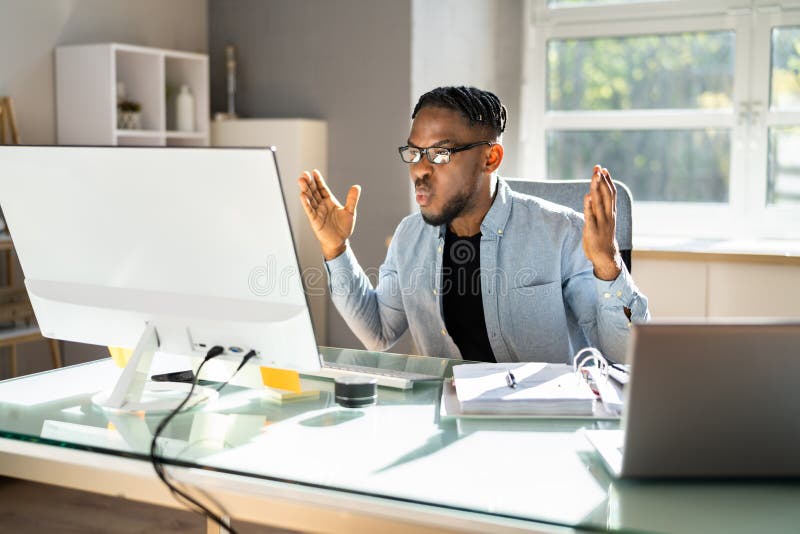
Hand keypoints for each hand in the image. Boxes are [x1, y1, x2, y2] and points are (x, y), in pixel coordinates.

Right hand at [298, 169, 360, 259]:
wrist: (339, 242)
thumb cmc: (344, 227)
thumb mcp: (350, 211)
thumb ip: (352, 199)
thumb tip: (357, 186)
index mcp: (329, 201)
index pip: (322, 188)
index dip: (318, 180)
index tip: (314, 171)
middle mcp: (321, 205)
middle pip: (314, 192)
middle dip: (309, 183)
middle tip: (304, 174)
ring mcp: (317, 212)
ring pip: (310, 199)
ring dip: (305, 190)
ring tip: (301, 181)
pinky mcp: (315, 221)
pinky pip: (310, 211)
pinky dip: (306, 203)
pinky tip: (302, 195)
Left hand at [583, 164, 621, 280]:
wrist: (605, 257)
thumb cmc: (602, 238)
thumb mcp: (603, 221)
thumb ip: (600, 209)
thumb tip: (593, 195)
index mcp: (611, 213)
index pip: (611, 193)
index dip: (607, 181)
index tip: (603, 169)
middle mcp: (608, 216)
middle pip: (606, 195)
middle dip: (601, 180)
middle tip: (597, 168)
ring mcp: (601, 223)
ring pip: (599, 202)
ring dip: (596, 188)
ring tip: (594, 176)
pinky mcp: (593, 230)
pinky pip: (591, 216)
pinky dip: (589, 206)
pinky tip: (587, 197)